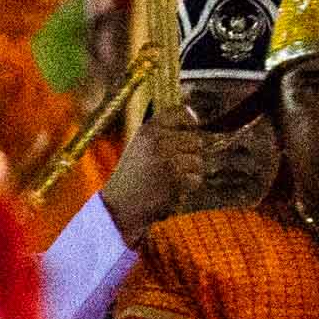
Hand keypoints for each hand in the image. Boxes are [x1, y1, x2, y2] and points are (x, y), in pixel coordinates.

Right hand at [102, 113, 216, 237]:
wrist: (120, 206)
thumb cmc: (133, 176)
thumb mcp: (140, 146)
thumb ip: (163, 131)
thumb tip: (194, 114)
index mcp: (147, 130)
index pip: (179, 113)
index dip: (190, 120)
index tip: (192, 126)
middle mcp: (157, 141)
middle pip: (195, 140)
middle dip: (190, 154)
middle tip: (172, 166)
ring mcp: (166, 159)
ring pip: (198, 161)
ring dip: (189, 172)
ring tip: (170, 179)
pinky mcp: (173, 178)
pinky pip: (195, 179)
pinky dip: (187, 187)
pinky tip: (172, 189)